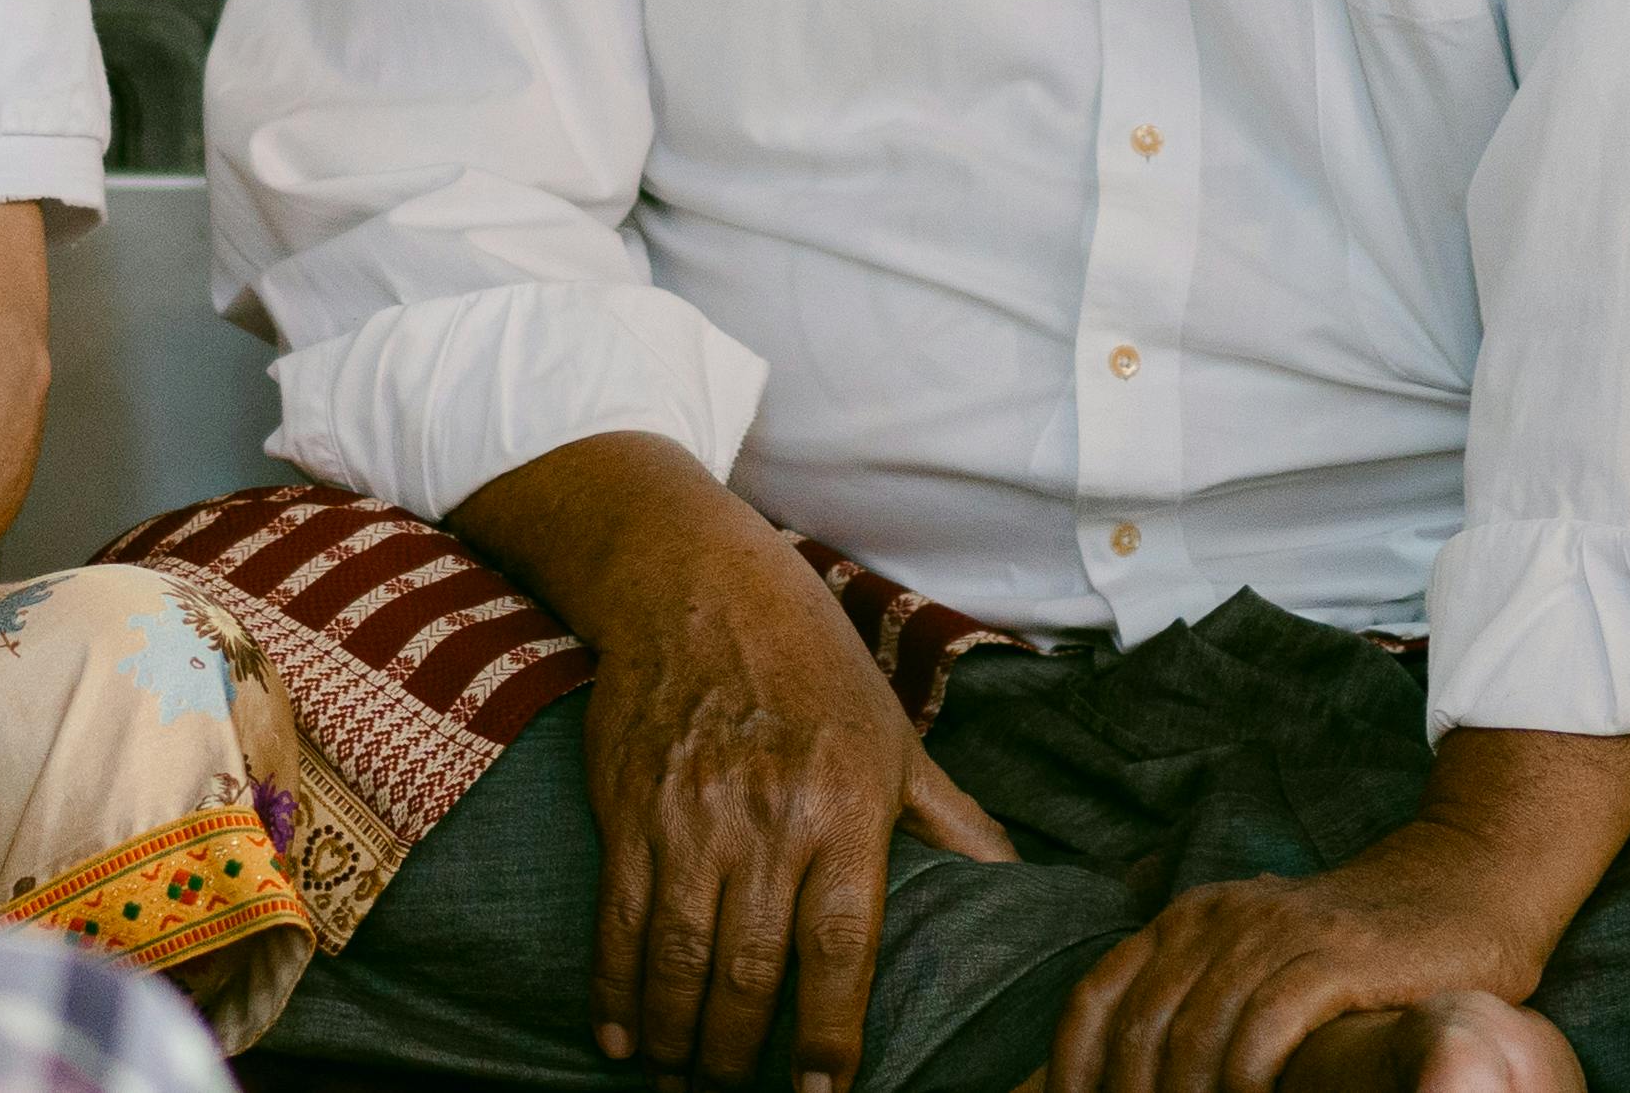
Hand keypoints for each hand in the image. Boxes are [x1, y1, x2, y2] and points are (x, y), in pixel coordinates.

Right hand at [445, 435, 1015, 1092]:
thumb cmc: (811, 664)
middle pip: (750, 970)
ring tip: (678, 1084)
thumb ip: (950, 820)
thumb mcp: (895, 735)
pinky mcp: (629, 809)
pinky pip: (620, 918)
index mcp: (845, 809)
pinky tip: (618, 1034)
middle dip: (740, 1057)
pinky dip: (614, 986)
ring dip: (676, 1038)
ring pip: (679, 957)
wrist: (697, 585)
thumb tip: (1016, 882)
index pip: (840, 948)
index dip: (831, 1032)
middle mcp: (768, 820)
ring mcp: (690, 817)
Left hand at [1037, 728, 1629, 1092]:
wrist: (1462, 883)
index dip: (1078, 1063)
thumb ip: (1210, 992)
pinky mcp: (1337, 957)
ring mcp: (1278, 933)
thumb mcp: (1264, 954)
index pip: (1100, 996)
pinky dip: (1250, 1076)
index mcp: (1189, 919)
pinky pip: (1268, 1024)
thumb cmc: (1359, 942)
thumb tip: (1153, 1070)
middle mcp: (1220, 918)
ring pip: (1200, 1030)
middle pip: (1144, 1024)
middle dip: (1136, 1092)